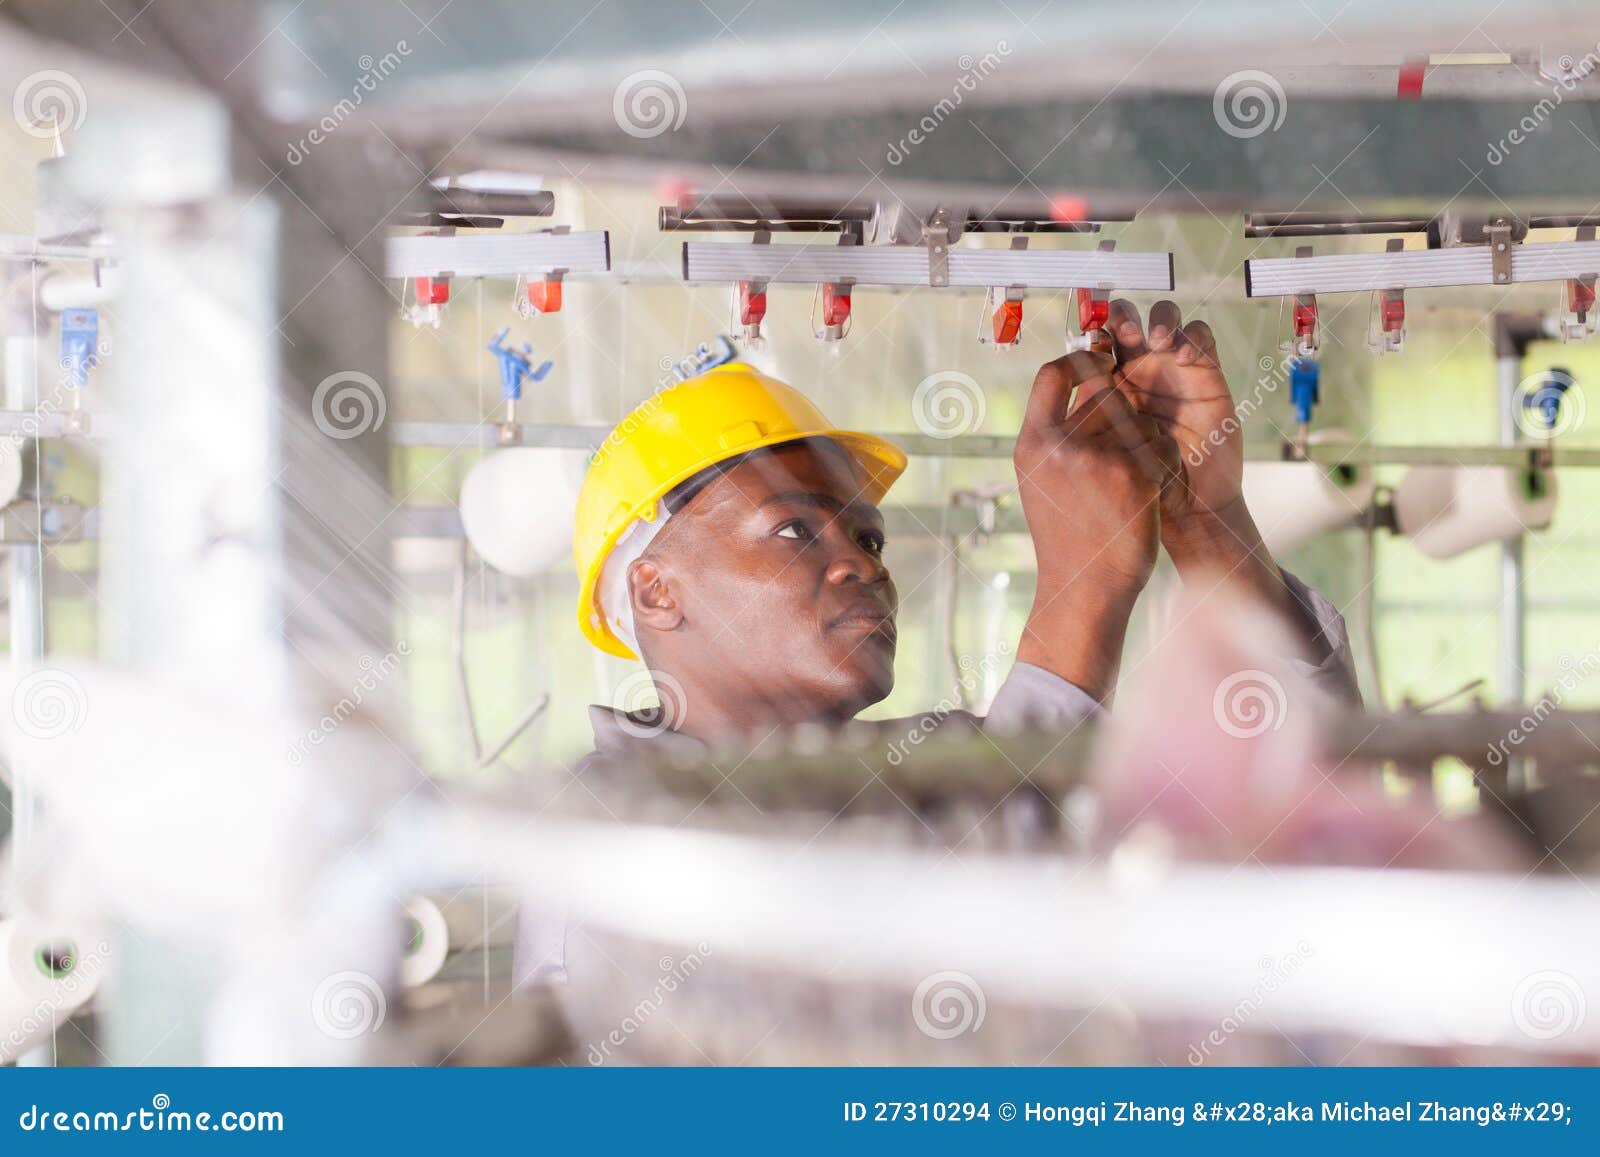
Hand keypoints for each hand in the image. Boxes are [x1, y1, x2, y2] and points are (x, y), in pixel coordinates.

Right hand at [1012, 347, 1179, 698]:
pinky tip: (1154, 492)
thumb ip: (1055, 436)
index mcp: (1033, 444)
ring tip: (1137, 478)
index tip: (1100, 366)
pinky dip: (1166, 464)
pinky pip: (1163, 444)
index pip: (1054, 373)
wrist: (1086, 589)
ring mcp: (1099, 458)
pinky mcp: (1136, 474)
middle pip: (1105, 393)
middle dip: (1125, 410)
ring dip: (1148, 440)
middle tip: (1130, 437)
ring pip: (1140, 418)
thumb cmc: (1067, 537)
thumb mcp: (1041, 482)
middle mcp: (1061, 445)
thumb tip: (1079, 384)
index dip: (1081, 362)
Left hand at [1107, 299, 1291, 617]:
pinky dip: (1193, 336)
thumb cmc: (1135, 486)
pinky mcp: (1206, 373)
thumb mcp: (1101, 456)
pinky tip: (1185, 353)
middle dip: (1124, 318)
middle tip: (1126, 334)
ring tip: (1157, 339)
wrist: (1183, 509)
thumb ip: (1083, 423)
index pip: (1095, 339)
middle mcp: (1138, 369)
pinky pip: (1200, 337)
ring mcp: (1172, 367)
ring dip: (1160, 319)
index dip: (1093, 332)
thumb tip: (1054, 391)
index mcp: (1105, 384)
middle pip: (1126, 320)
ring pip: (1164, 319)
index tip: (1093, 344)